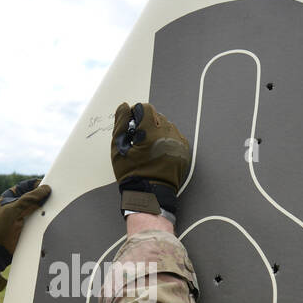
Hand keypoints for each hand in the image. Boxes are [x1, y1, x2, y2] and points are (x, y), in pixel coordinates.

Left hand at [0, 178, 50, 288]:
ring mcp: (25, 215)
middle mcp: (20, 204)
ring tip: (54, 208)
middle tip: (54, 197)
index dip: (39, 184)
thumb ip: (28, 199)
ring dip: (46, 208)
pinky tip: (50, 218)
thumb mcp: (13, 209)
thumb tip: (45, 189)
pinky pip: (41, 219)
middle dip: (44, 197)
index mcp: (12, 195)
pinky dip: (46, 218)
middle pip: (36, 196)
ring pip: (40, 208)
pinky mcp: (30, 226)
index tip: (49, 186)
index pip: (29, 185)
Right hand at [111, 102, 189, 218]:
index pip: (146, 108)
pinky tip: (158, 151)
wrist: (150, 194)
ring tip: (148, 146)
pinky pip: (175, 136)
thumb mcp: (119, 149)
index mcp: (151, 132)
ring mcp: (178, 142)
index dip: (136, 114)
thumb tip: (124, 107)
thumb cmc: (132, 173)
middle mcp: (167, 134)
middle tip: (138, 138)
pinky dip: (166, 139)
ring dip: (157, 130)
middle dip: (146, 123)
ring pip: (167, 125)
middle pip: (157, 116)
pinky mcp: (183, 150)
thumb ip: (120, 124)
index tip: (132, 125)